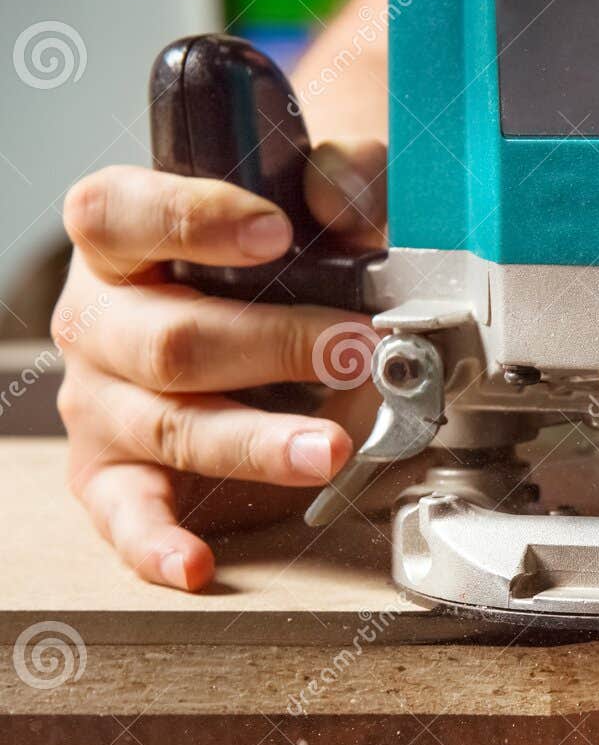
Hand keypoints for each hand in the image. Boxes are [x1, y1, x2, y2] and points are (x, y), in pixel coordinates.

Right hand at [53, 140, 386, 588]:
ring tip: (332, 448)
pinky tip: (196, 563)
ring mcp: (101, 403)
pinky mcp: (114, 475)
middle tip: (355, 347)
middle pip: (167, 338)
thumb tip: (347, 191)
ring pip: (172, 426)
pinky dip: (158, 543)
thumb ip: (341, 182)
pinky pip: (126, 514)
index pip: (120, 215)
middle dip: (273, 347)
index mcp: (121, 240)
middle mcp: (97, 322)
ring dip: (258, 441)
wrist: (256, 332)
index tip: (276, 231)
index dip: (193, 220)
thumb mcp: (312, 212)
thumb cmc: (272, 267)